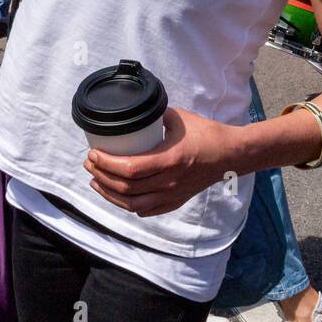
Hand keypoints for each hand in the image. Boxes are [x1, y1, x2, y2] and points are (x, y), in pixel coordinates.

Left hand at [84, 107, 242, 216]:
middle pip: (126, 188)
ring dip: (110, 195)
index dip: (106, 164)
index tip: (93, 154)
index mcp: (169, 160)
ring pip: (133, 204)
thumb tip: (136, 111)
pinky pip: (148, 210)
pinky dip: (130, 206)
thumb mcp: (180, 118)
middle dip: (102, 177)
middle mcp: (169, 182)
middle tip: (90, 164)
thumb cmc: (207, 134)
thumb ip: (156, 115)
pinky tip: (120, 197)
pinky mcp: (177, 200)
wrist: (231, 155)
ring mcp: (172, 194)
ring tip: (96, 183)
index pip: (129, 169)